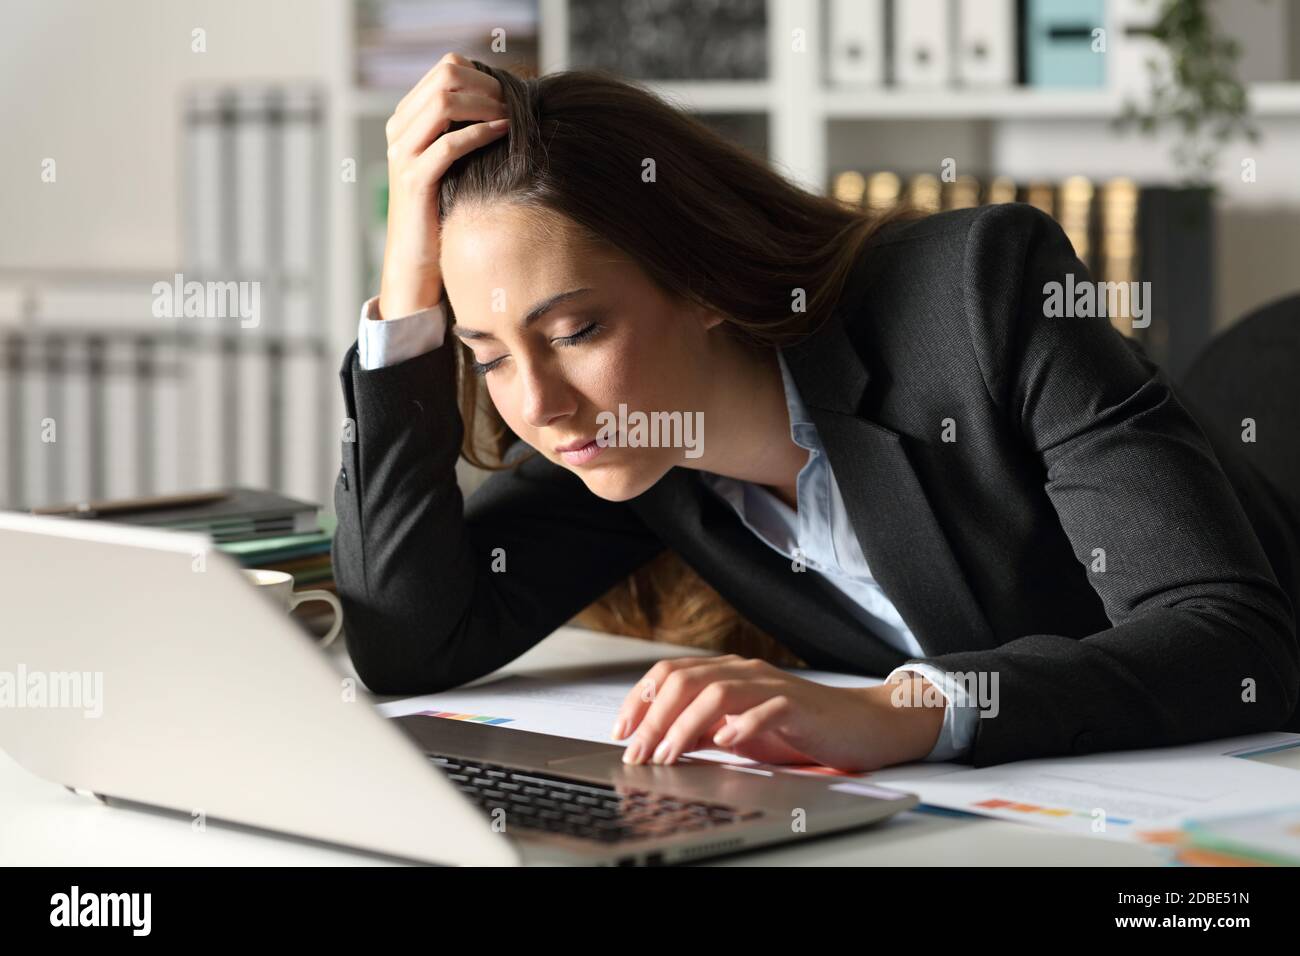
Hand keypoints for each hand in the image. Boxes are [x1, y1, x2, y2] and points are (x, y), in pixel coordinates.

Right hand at [378, 51, 508, 319]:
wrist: (417, 261)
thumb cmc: (443, 212)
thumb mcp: (452, 164)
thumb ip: (464, 132)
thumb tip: (506, 103)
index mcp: (405, 120)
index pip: (444, 69)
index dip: (482, 73)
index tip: (511, 91)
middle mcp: (399, 131)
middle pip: (444, 77)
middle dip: (486, 85)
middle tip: (515, 102)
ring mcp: (403, 154)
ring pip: (444, 102)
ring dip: (485, 104)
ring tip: (512, 115)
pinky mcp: (415, 180)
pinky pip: (449, 144)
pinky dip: (481, 133)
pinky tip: (504, 133)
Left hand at [610, 655, 947, 771]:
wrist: (861, 725)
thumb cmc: (799, 728)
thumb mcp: (741, 730)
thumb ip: (704, 730)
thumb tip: (659, 744)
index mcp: (727, 673)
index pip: (670, 673)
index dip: (640, 700)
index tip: (621, 732)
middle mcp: (745, 672)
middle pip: (685, 680)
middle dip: (653, 718)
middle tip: (636, 753)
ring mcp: (772, 686)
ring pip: (716, 692)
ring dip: (684, 725)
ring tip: (666, 755)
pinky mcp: (799, 706)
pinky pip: (766, 708)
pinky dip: (741, 724)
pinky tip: (725, 743)